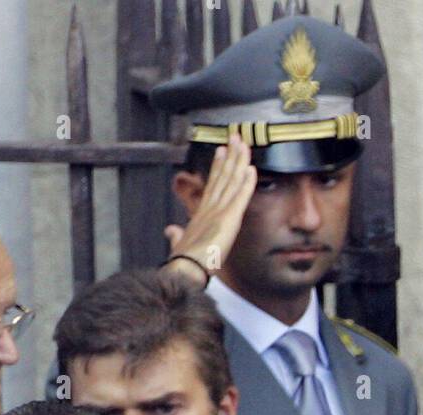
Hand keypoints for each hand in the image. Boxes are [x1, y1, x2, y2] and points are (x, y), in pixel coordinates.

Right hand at [163, 134, 256, 284]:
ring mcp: (219, 211)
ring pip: (231, 181)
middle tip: (235, 137)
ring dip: (239, 161)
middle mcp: (210, 207)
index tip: (222, 151)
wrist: (185, 269)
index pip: (213, 185)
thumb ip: (176, 235)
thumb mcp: (179, 244)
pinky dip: (246, 183)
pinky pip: (240, 197)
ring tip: (244, 143)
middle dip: (230, 155)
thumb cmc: (183, 261)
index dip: (218, 167)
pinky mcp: (228, 218)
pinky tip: (251, 168)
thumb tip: (171, 231)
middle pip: (223, 176)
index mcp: (201, 213)